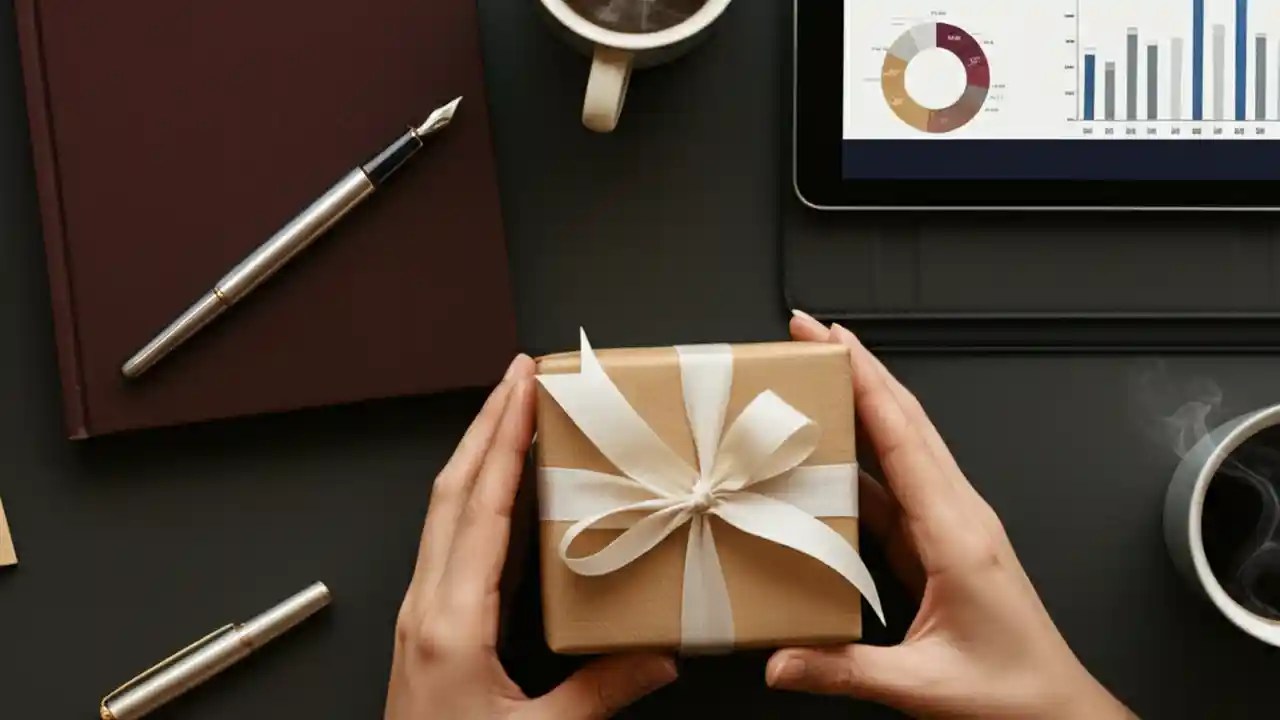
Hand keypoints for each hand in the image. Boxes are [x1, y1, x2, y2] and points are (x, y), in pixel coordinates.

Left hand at [385, 355, 677, 719]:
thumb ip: (602, 693)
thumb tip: (660, 657)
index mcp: (451, 621)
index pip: (479, 505)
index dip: (503, 438)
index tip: (523, 386)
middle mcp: (427, 604)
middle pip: (452, 489)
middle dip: (485, 422)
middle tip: (520, 373)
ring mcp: (421, 611)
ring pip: (444, 509)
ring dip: (478, 453)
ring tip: (515, 414)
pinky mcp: (428, 625)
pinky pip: (450, 541)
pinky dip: (478, 498)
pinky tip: (508, 492)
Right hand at [768, 313, 1134, 719]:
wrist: (1056, 707)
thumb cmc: (1010, 690)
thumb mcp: (922, 684)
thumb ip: (843, 670)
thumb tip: (778, 660)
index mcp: (957, 534)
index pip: (905, 436)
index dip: (865, 380)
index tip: (829, 340)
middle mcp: (959, 515)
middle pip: (906, 420)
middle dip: (859, 369)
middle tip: (809, 334)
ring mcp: (953, 524)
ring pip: (904, 444)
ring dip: (862, 404)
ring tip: (814, 379)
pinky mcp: (943, 541)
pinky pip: (899, 483)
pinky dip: (864, 455)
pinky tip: (829, 456)